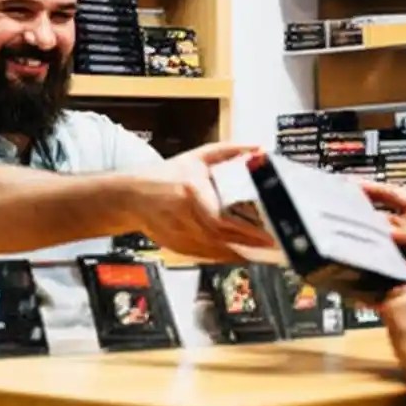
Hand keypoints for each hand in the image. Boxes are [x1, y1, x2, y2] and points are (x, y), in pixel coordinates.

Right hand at [132, 143, 276, 261]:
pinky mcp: (178, 248)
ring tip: (264, 251)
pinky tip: (241, 254)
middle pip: (223, 238)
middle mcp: (184, 216)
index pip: (222, 218)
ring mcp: (180, 235)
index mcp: (190, 192)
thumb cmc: (165, 175)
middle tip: (274, 244)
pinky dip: (226, 257)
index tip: (268, 233)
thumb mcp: (197, 157)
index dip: (245, 230)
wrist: (131, 197)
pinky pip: (207, 256)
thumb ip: (230, 151)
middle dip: (251, 244)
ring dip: (241, 253)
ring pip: (216, 251)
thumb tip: (259, 149)